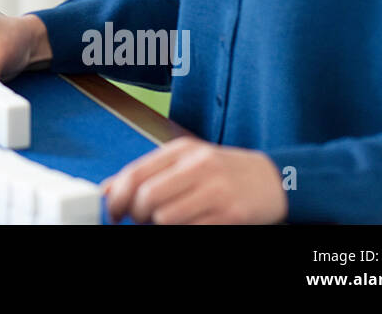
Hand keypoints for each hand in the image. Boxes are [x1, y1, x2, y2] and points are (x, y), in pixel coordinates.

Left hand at [102, 136, 288, 223]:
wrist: (274, 179)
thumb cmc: (223, 172)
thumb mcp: (185, 162)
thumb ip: (149, 173)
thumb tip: (107, 190)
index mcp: (182, 150)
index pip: (135, 174)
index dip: (116, 197)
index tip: (112, 211)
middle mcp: (198, 166)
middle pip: (146, 197)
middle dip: (135, 215)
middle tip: (138, 220)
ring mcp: (216, 190)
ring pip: (165, 218)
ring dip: (158, 226)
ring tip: (166, 222)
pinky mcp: (231, 214)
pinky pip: (191, 229)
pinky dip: (182, 231)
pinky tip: (187, 225)